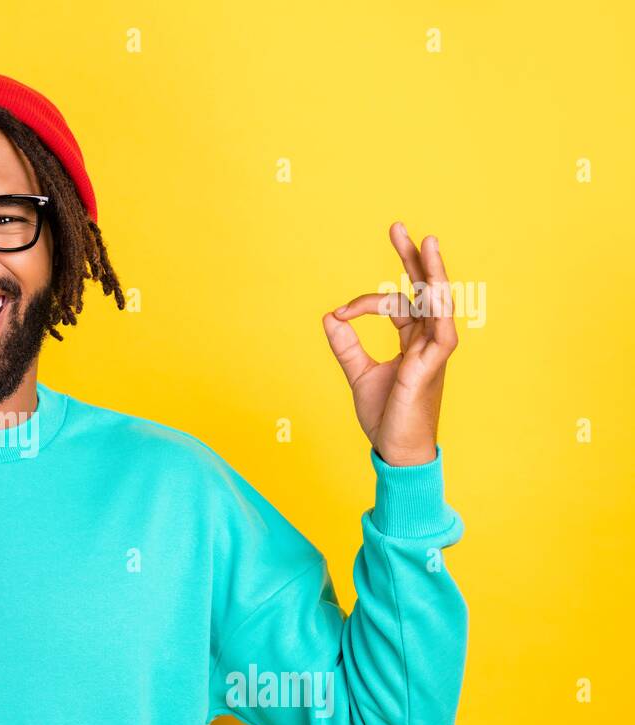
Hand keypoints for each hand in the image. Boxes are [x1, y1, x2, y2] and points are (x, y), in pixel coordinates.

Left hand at [322, 223, 456, 466]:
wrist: (396, 451)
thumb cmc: (385, 416)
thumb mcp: (358, 374)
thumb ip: (346, 345)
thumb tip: (330, 316)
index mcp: (412, 340)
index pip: (396, 303)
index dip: (362, 304)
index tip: (339, 314)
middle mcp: (427, 340)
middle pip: (423, 290)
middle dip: (412, 258)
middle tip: (398, 227)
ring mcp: (434, 351)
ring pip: (438, 303)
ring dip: (433, 272)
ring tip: (427, 242)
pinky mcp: (433, 365)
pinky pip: (441, 331)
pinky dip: (438, 308)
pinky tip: (435, 286)